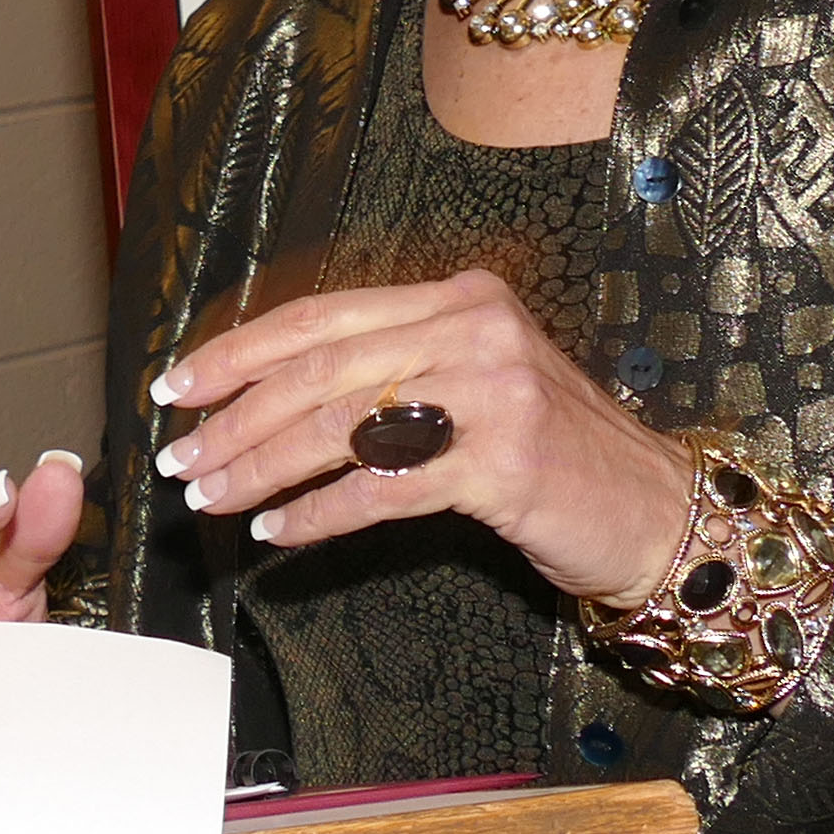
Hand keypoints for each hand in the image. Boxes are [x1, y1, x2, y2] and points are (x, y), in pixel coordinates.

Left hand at [154, 271, 687, 601]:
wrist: (656, 509)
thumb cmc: (552, 454)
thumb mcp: (476, 383)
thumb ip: (394, 371)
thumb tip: (268, 396)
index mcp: (460, 298)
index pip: (323, 315)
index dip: (239, 350)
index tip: (178, 386)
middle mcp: (475, 330)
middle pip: (320, 368)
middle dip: (234, 417)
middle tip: (179, 458)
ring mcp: (494, 394)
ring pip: (341, 425)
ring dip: (261, 467)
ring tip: (211, 496)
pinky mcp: (503, 464)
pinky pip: (382, 489)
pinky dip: (319, 514)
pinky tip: (278, 535)